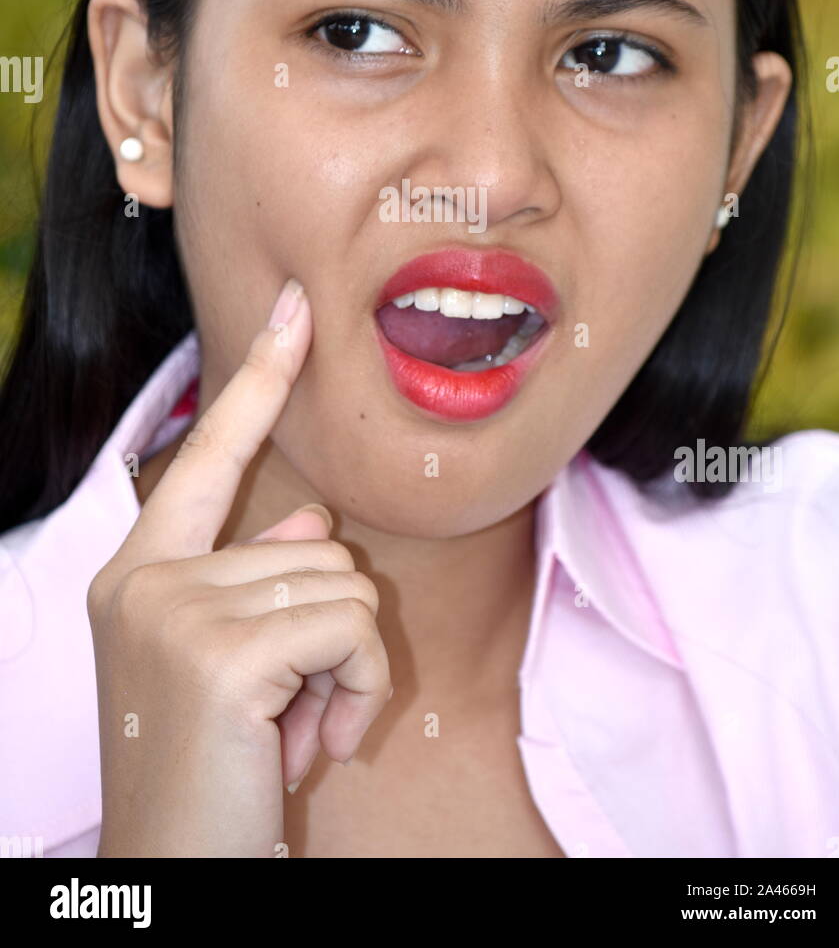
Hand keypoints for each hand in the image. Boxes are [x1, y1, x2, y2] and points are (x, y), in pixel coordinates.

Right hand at [87, 278, 390, 856]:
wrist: (173, 871)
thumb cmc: (209, 771)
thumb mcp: (229, 665)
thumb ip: (258, 581)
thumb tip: (311, 524)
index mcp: (139, 571)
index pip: (210, 453)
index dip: (258, 378)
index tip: (295, 308)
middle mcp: (144, 578)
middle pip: (319, 544)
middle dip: (333, 635)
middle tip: (288, 712)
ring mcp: (175, 608)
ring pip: (346, 586)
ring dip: (348, 670)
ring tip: (295, 731)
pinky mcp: (221, 648)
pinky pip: (353, 628)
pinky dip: (358, 690)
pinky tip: (309, 744)